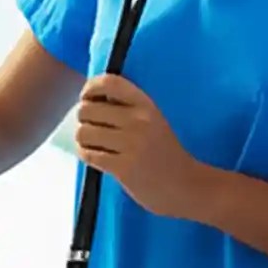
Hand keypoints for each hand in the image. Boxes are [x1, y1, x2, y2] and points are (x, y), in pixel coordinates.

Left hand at [75, 74, 209, 219]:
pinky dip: (85, 154)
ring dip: (82, 138)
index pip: (110, 82)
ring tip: (92, 143)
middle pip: (88, 109)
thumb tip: (90, 99)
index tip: (87, 98)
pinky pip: (89, 154)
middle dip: (83, 118)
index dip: (91, 87)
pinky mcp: (123, 168)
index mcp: (146, 105)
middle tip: (91, 126)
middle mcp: (138, 121)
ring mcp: (130, 145)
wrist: (184, 185)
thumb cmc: (164, 151)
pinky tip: (94, 155)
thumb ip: (127, 108)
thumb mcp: (153, 120)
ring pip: (84, 132)